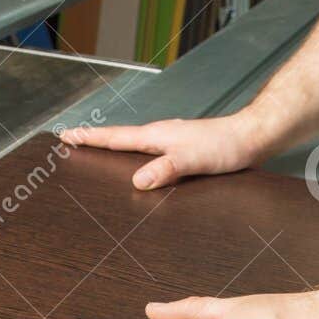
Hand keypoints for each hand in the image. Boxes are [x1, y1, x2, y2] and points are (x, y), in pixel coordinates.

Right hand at [57, 112, 272, 189]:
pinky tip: (142, 167)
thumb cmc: (225, 146)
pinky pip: (151, 153)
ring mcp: (172, 142)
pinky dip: (137, 157)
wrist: (252, 137)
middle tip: (73, 142)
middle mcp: (161, 136)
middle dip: (95, 141)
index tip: (66, 135)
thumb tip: (138, 182)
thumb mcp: (192, 160)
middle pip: (119, 139)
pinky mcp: (184, 150)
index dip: (89, 138)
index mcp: (156, 136)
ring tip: (98, 153)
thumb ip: (165, 169)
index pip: (114, 137)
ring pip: (135, 146)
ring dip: (115, 148)